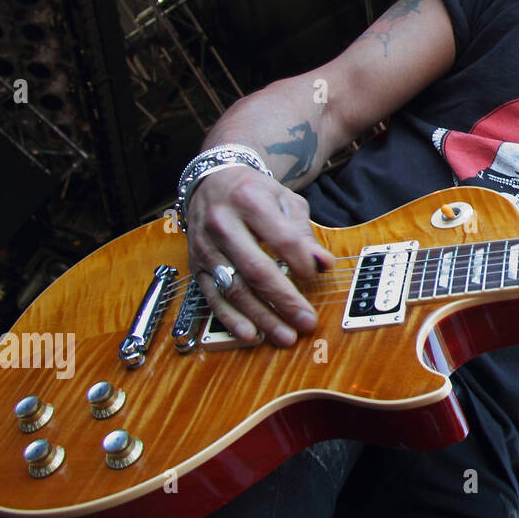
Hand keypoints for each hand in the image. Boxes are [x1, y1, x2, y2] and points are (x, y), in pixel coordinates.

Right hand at [185, 167, 335, 345]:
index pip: (281, 238)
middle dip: (285, 300)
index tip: (314, 274)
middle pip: (257, 269)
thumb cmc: (254, 192)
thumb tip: (322, 263)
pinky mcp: (195, 265)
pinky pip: (212, 297)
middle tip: (307, 322)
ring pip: (234, 289)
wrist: (211, 182)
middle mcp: (222, 224)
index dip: (301, 261)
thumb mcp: (284, 200)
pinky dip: (231, 319)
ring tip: (285, 335)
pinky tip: (250, 334)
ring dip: (261, 317)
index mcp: (250, 201)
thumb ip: (303, 232)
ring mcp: (206, 247)